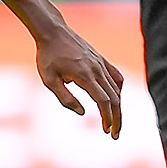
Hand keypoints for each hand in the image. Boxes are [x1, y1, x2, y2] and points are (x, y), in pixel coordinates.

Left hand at [35, 24, 124, 138]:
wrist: (53, 32)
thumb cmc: (48, 56)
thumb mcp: (49, 80)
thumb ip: (65, 98)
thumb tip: (82, 113)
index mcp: (85, 75)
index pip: (103, 101)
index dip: (108, 118)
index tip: (107, 131)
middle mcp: (97, 69)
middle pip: (114, 98)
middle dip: (117, 118)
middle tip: (115, 135)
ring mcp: (101, 63)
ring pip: (117, 89)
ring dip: (118, 107)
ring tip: (115, 122)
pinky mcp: (101, 59)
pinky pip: (115, 77)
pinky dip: (118, 90)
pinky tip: (115, 99)